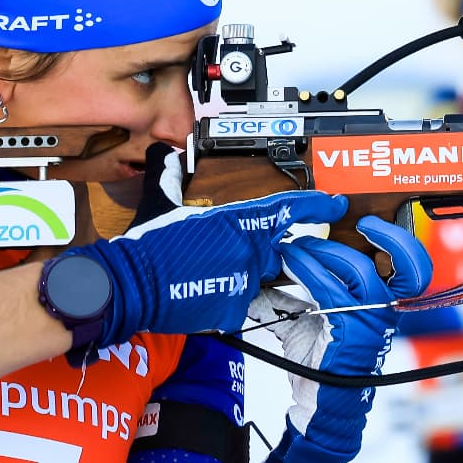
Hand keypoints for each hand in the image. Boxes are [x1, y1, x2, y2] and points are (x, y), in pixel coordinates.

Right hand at [74, 188, 348, 345]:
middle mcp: (248, 249)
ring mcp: (244, 281)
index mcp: (236, 220)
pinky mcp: (234, 309)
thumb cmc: (145, 245)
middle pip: (275, 252)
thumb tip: (167, 153)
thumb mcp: (159, 203)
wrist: (128, 285)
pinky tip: (199, 294)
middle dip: (261, 256)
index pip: (286, 210)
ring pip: (256, 280)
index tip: (335, 205)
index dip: (315, 206)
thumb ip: (170, 177)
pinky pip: (240, 305)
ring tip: (204, 277)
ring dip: (238, 279)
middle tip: (231, 257)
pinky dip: (224, 300)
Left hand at [249, 215, 431, 462]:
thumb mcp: (314, 322)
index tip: (369, 223)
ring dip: (324, 252)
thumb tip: (273, 270)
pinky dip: (309, 271)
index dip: (399, 241)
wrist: (321, 409)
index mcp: (385, 307)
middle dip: (364, 238)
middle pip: (397, 263)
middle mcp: (386, 313)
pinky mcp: (350, 331)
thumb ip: (301, 294)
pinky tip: (291, 265)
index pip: (413, 269)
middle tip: (323, 230)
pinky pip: (332, 290)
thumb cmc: (322, 368)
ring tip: (296, 248)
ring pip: (360, 270)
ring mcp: (372, 322)